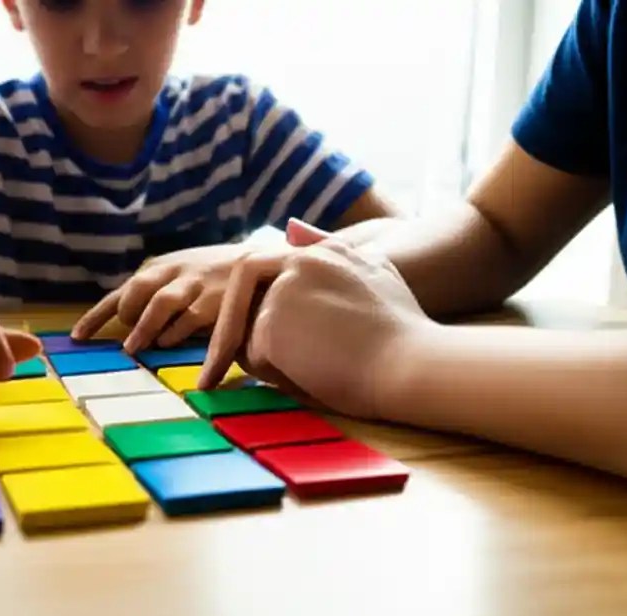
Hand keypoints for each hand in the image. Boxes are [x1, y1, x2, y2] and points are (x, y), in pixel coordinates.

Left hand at [74, 243, 276, 352]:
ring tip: (134, 348)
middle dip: (125, 314)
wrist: (263, 261)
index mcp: (160, 269)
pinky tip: (169, 345)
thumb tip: (122, 323)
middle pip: (138, 289)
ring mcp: (197, 285)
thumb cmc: (213, 277)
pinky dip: (177, 335)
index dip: (97, 316)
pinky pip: (191, 320)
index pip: (121, 292)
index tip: (77, 338)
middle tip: (123, 342)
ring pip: (161, 303)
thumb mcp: (180, 276)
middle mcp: (175, 273)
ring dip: (144, 329)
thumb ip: (154, 294)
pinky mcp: (218, 300)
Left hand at [201, 220, 431, 418]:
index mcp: (321, 250)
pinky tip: (314, 376)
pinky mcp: (272, 325)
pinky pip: (254, 360)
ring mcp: (282, 292)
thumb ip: (330, 249)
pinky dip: (275, 376)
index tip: (239, 331)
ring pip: (247, 332)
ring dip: (267, 358)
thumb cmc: (402, 334)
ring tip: (316, 368)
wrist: (413, 365)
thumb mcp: (376, 272)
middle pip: (242, 290)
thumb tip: (291, 228)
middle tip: (213, 373)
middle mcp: (297, 262)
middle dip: (225, 329)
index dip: (248, 302)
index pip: (263, 268)